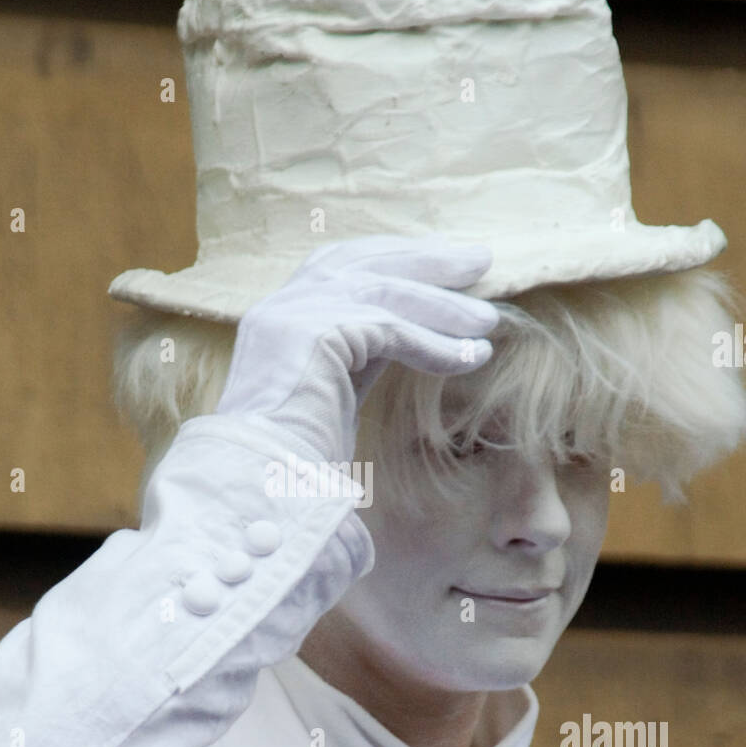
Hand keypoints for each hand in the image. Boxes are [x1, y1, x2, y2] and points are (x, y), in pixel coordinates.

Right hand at [213, 234, 498, 465]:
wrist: (257, 487)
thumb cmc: (290, 463)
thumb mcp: (332, 396)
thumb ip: (359, 362)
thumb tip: (418, 343)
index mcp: (278, 319)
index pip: (340, 268)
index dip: (394, 259)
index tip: (441, 265)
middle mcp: (280, 306)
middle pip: (363, 261)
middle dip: (425, 259)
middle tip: (480, 259)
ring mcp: (293, 314)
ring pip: (384, 291)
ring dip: (443, 306)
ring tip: (488, 322)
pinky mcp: (315, 333)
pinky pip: (391, 328)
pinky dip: (436, 343)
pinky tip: (470, 357)